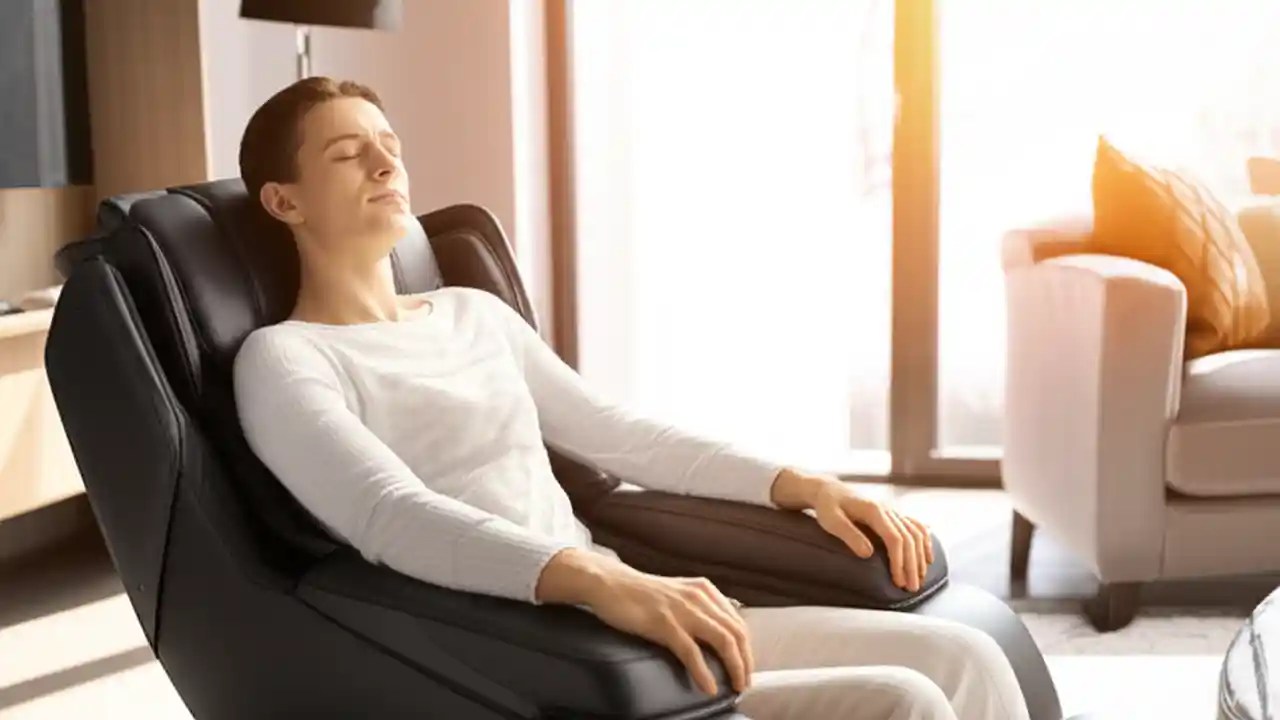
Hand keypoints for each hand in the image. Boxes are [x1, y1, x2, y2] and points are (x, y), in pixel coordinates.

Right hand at [536, 549, 751, 695]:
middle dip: (745, 662)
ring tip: (734, 686)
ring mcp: (683, 610)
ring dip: (733, 668)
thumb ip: (698, 608)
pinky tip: (708, 686)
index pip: (738, 623)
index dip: (747, 649)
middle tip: (744, 683)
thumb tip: (716, 633)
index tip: (746, 668)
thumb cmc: (641, 593)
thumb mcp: (679, 594)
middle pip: (736, 633)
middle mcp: (699, 597)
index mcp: (705, 590)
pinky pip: (691, 652)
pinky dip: (703, 672)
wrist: (610, 584)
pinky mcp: (664, 623)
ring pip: (722, 641)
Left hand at [772, 469, 934, 591]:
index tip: (898, 581)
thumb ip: (849, 535)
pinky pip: (916, 526)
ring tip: (919, 578)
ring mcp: (892, 511)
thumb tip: (868, 554)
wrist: (829, 490)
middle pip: (909, 538)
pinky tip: (927, 557)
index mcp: (873, 510)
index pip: (894, 538)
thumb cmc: (828, 506)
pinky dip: (925, 541)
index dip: (899, 561)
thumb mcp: (831, 521)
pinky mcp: (893, 514)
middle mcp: (887, 509)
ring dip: (920, 557)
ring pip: (915, 533)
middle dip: (912, 565)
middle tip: (912, 588)